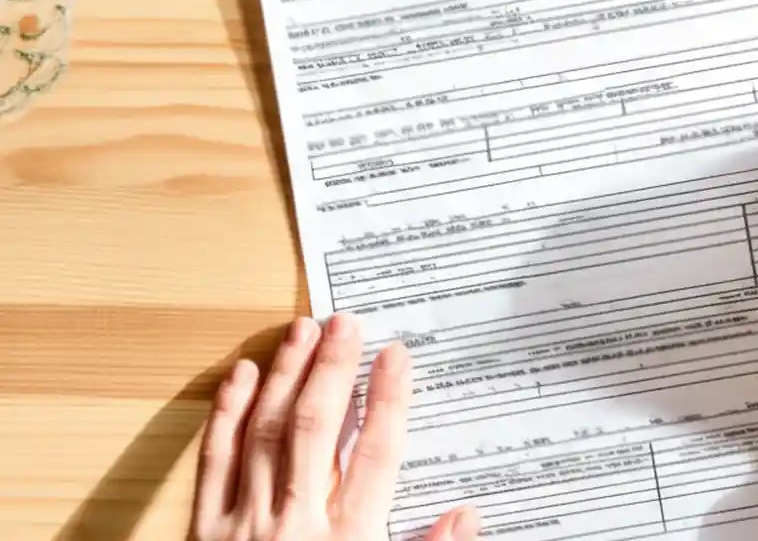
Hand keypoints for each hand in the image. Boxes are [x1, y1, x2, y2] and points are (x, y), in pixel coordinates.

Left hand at [192, 314, 480, 540]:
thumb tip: (466, 518)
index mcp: (349, 540)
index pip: (378, 455)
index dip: (390, 400)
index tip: (397, 357)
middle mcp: (297, 523)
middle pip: (319, 428)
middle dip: (334, 369)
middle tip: (345, 323)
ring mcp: (246, 524)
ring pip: (268, 432)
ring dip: (287, 376)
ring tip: (300, 331)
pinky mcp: (206, 532)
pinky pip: (215, 462)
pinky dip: (228, 415)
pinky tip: (242, 377)